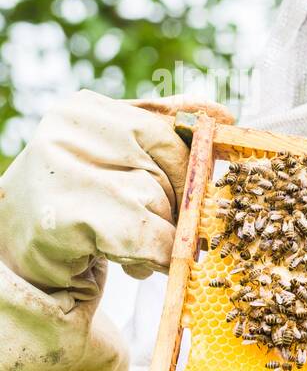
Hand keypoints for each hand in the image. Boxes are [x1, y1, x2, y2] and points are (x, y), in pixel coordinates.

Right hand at [0, 90, 221, 300]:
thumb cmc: (79, 202)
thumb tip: (220, 114)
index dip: (188, 175)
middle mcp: (69, 132)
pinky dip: (154, 257)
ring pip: (161, 206)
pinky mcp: (69, 218)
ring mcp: (66, 173)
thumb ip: (163, 127)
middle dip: (171, 210)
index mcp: (84, 109)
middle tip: (148, 227)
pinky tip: (130, 261)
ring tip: (126, 244)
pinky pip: (148, 239)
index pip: (171, 134)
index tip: (187, 197)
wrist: (22, 255)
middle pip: (169, 172)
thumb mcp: (116, 156)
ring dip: (158, 237)